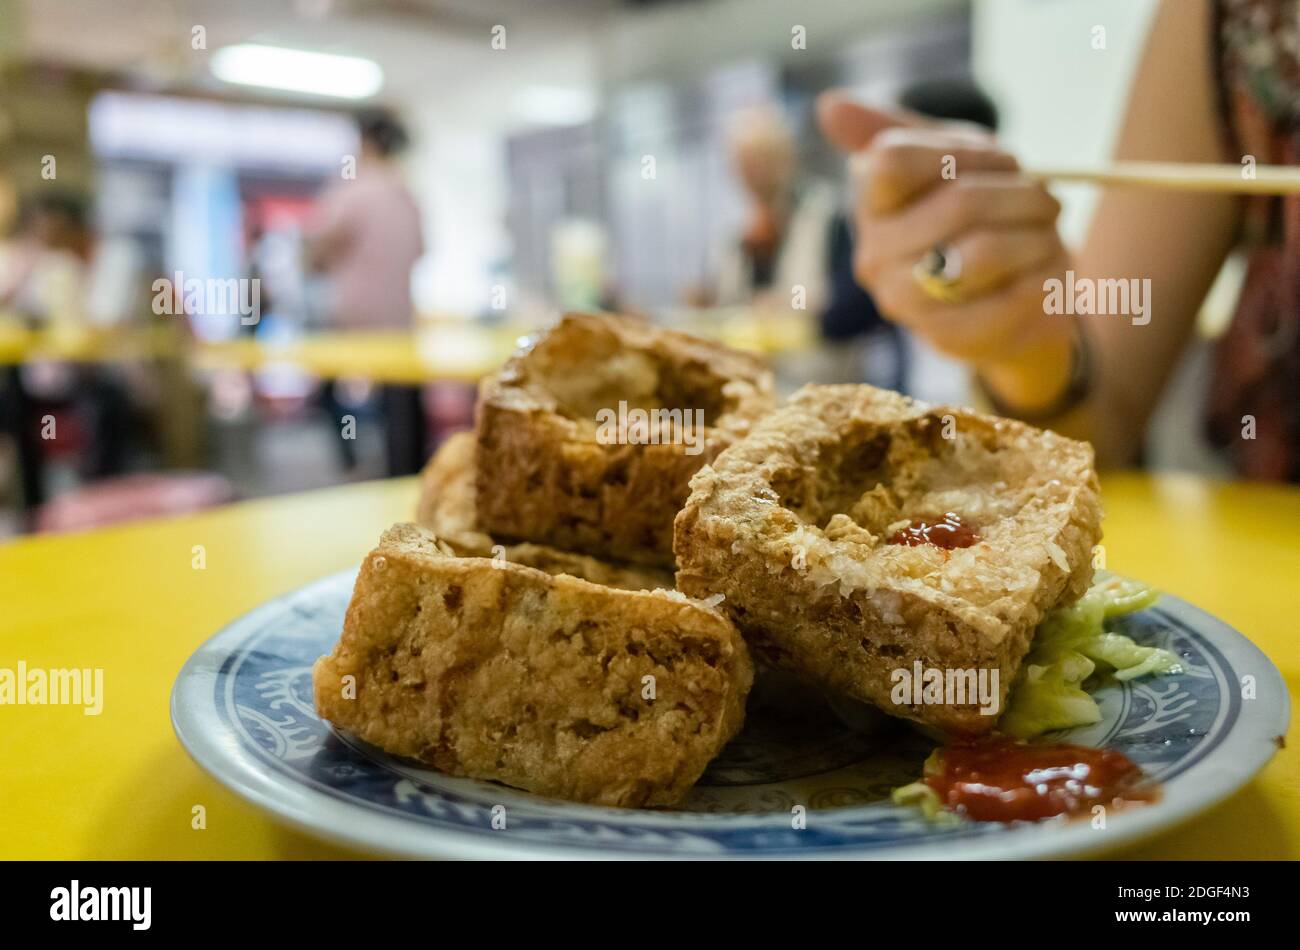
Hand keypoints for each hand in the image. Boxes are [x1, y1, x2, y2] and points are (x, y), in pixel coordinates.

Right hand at [817, 91, 1072, 375]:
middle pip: (959, 203)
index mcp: (871, 205)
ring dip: (1036, 237)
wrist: (1010, 294)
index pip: (894, 162)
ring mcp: (907, 303)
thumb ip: (890, 128)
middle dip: (1022, 195)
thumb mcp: (945, 157)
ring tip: (1047, 236)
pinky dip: (1044, 278)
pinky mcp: (947, 340)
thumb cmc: (976, 214)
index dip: (964, 152)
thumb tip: (827, 104)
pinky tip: (1046, 273)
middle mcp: (875, 257)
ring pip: (983, 253)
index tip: (995, 162)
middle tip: (1046, 201)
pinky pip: (1008, 300)